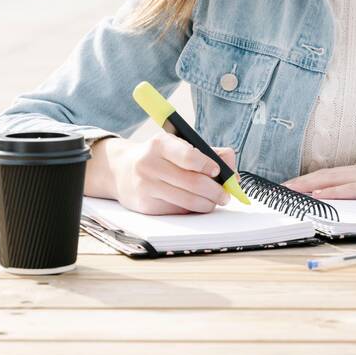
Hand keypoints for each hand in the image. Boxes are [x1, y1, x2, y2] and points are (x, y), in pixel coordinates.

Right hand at [101, 133, 237, 214]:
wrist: (122, 170)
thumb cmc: (160, 157)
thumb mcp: (179, 145)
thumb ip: (208, 153)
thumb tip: (233, 169)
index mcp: (160, 144)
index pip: (188, 156)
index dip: (208, 165)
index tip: (219, 171)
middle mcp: (149, 164)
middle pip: (192, 182)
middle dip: (216, 190)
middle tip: (226, 194)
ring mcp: (146, 186)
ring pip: (187, 200)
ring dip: (208, 203)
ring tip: (215, 201)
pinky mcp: (145, 205)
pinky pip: (178, 210)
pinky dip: (193, 209)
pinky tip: (197, 204)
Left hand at [282, 157, 355, 205]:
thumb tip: (354, 204)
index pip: (328, 176)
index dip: (306, 181)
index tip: (287, 188)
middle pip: (323, 176)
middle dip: (298, 183)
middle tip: (276, 191)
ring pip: (331, 181)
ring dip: (307, 186)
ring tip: (287, 193)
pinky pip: (350, 190)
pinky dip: (331, 193)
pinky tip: (317, 197)